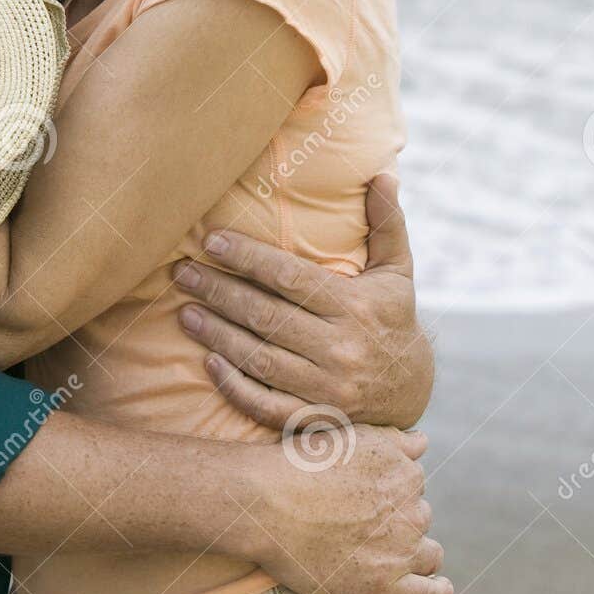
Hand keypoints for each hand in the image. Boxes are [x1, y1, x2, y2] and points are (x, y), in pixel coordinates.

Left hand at [174, 175, 432, 429]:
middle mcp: (342, 348)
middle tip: (182, 274)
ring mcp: (328, 389)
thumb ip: (387, 223)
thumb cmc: (393, 318)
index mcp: (356, 307)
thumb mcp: (397, 271)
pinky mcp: (316, 419)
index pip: (291, 278)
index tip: (211, 241)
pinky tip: (207, 363)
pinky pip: (266, 406)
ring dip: (216, 335)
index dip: (248, 258)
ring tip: (184, 313)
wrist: (411, 390)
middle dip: (219, 293)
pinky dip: (234, 386)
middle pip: (267, 317)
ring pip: (259, 359)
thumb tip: (382, 174)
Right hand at [247, 424, 449, 593]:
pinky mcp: (383, 587)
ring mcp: (400, 552)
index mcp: (405, 474)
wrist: (266, 504)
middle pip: (419, 517)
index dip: (392, 490)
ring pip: (428, 553)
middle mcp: (410, 512)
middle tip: (367, 524)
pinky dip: (437, 591)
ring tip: (399, 556)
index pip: (412, 484)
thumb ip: (395, 440)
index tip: (370, 496)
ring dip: (418, 552)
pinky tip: (440, 588)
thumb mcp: (352, 436)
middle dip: (401, 520)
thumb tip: (423, 442)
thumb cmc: (301, 465)